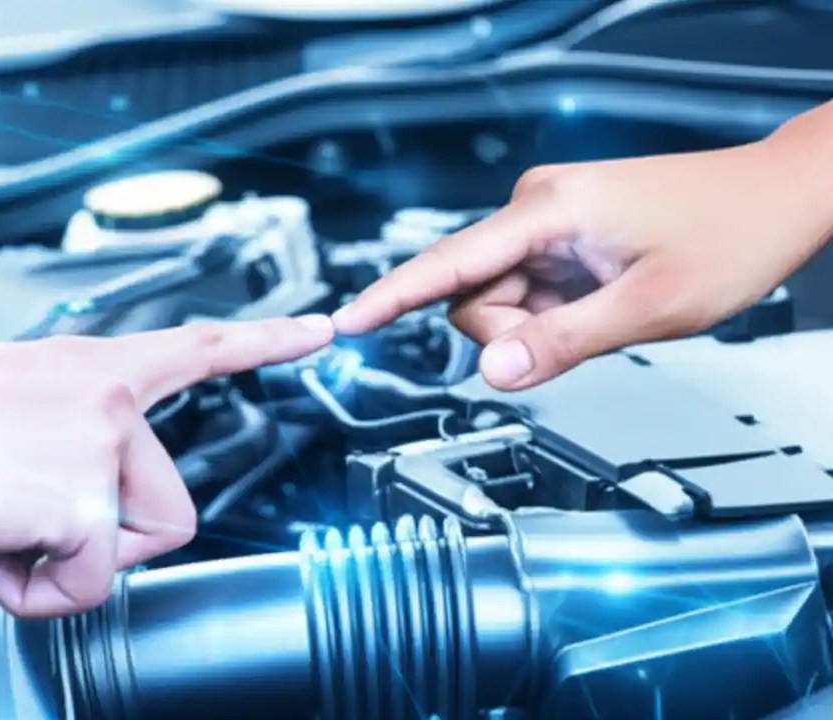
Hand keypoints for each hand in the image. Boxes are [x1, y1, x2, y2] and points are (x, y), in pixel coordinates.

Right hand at [0, 316, 332, 617]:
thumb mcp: (0, 402)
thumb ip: (56, 437)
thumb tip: (65, 506)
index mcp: (90, 369)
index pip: (200, 348)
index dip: (267, 343)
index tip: (322, 331)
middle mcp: (109, 402)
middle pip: (170, 511)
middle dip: (104, 538)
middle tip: (22, 518)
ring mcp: (99, 448)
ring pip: (129, 553)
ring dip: (62, 564)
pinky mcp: (77, 504)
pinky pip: (86, 589)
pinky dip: (32, 591)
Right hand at [333, 131, 832, 389]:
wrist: (777, 199)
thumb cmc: (729, 236)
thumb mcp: (648, 307)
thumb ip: (562, 343)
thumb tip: (492, 373)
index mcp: (547, 211)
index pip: (446, 264)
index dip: (392, 298)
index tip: (347, 324)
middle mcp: (536, 207)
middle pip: (473, 295)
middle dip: (513, 332)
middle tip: (581, 332)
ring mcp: (547, 219)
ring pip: (499, 298)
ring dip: (538, 323)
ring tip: (602, 310)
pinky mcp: (559, 234)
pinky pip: (527, 289)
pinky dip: (553, 311)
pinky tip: (597, 301)